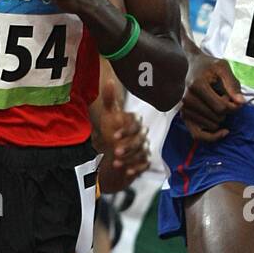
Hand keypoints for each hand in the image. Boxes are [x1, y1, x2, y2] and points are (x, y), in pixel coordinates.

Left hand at [96, 78, 149, 192]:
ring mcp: (145, 147)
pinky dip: (136, 168)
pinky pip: (144, 164)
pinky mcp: (144, 160)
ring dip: (130, 159)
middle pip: (140, 140)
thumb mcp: (108, 114)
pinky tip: (127, 172)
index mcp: (135, 122)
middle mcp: (142, 134)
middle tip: (116, 151)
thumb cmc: (112, 129)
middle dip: (128, 146)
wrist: (113, 149)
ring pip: (141, 153)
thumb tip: (108, 80)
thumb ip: (109, 99)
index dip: (126, 130)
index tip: (113, 136)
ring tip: (116, 163)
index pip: (136, 124)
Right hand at [181, 55, 243, 142]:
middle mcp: (187, 99)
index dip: (234, 106)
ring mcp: (184, 109)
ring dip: (220, 118)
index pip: (221, 107)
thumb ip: (233, 84)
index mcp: (196, 85)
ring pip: (212, 126)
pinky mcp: (184, 117)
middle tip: (222, 97)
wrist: (191, 66)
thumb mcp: (222, 67)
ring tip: (216, 103)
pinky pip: (198, 136)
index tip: (235, 98)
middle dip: (226, 110)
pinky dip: (212, 137)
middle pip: (218, 117)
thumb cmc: (208, 66)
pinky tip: (223, 131)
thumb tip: (241, 103)